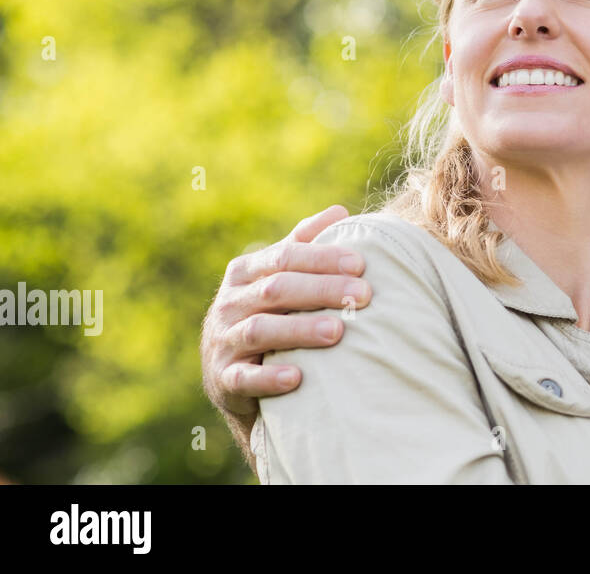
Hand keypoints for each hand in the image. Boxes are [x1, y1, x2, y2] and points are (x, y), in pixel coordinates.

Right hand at [200, 205, 371, 459]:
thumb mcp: (279, 278)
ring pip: (260, 329)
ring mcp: (223, 341)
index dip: (323, 258)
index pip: (286, 257)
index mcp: (245, 271)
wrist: (232, 378)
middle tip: (363, 296)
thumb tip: (340, 212)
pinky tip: (297, 378)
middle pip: (277, 289)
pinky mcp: (223, 379)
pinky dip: (269, 378)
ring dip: (300, 330)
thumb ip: (305, 245)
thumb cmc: (270, 315)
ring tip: (337, 331)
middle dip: (323, 289)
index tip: (361, 264)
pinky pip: (244, 378)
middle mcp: (230, 302)